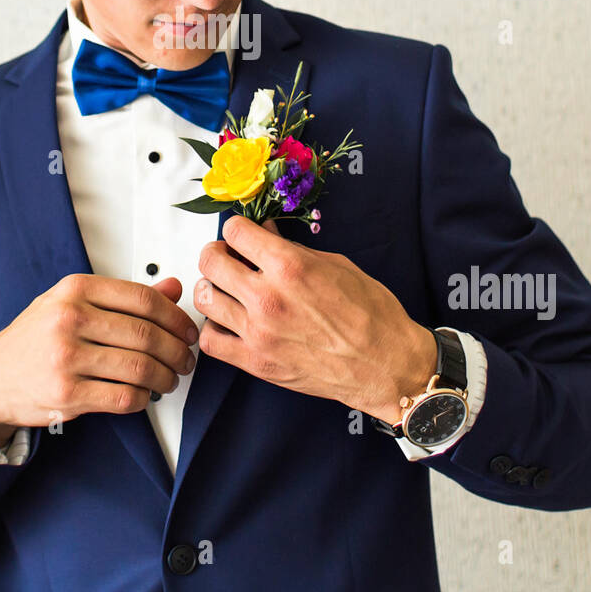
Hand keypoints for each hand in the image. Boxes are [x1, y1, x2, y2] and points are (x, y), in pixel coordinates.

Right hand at [0, 274, 199, 438]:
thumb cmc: (36, 337)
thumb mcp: (74, 303)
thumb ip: (124, 297)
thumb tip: (173, 287)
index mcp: (76, 289)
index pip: (143, 299)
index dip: (176, 317)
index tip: (187, 330)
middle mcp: (70, 318)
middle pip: (146, 335)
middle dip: (177, 351)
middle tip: (185, 360)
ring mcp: (67, 357)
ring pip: (140, 368)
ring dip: (165, 377)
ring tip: (169, 379)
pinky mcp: (67, 393)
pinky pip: (123, 397)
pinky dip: (143, 399)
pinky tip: (143, 395)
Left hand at [193, 215, 436, 421]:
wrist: (385, 363)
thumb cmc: (371, 312)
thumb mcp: (336, 265)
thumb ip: (292, 249)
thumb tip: (265, 232)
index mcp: (290, 267)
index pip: (236, 232)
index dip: (238, 228)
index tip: (243, 235)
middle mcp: (268, 297)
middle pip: (211, 261)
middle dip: (217, 252)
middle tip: (228, 256)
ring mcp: (258, 332)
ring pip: (205, 298)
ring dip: (212, 287)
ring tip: (227, 288)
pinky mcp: (256, 362)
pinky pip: (211, 341)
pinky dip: (214, 327)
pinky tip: (229, 321)